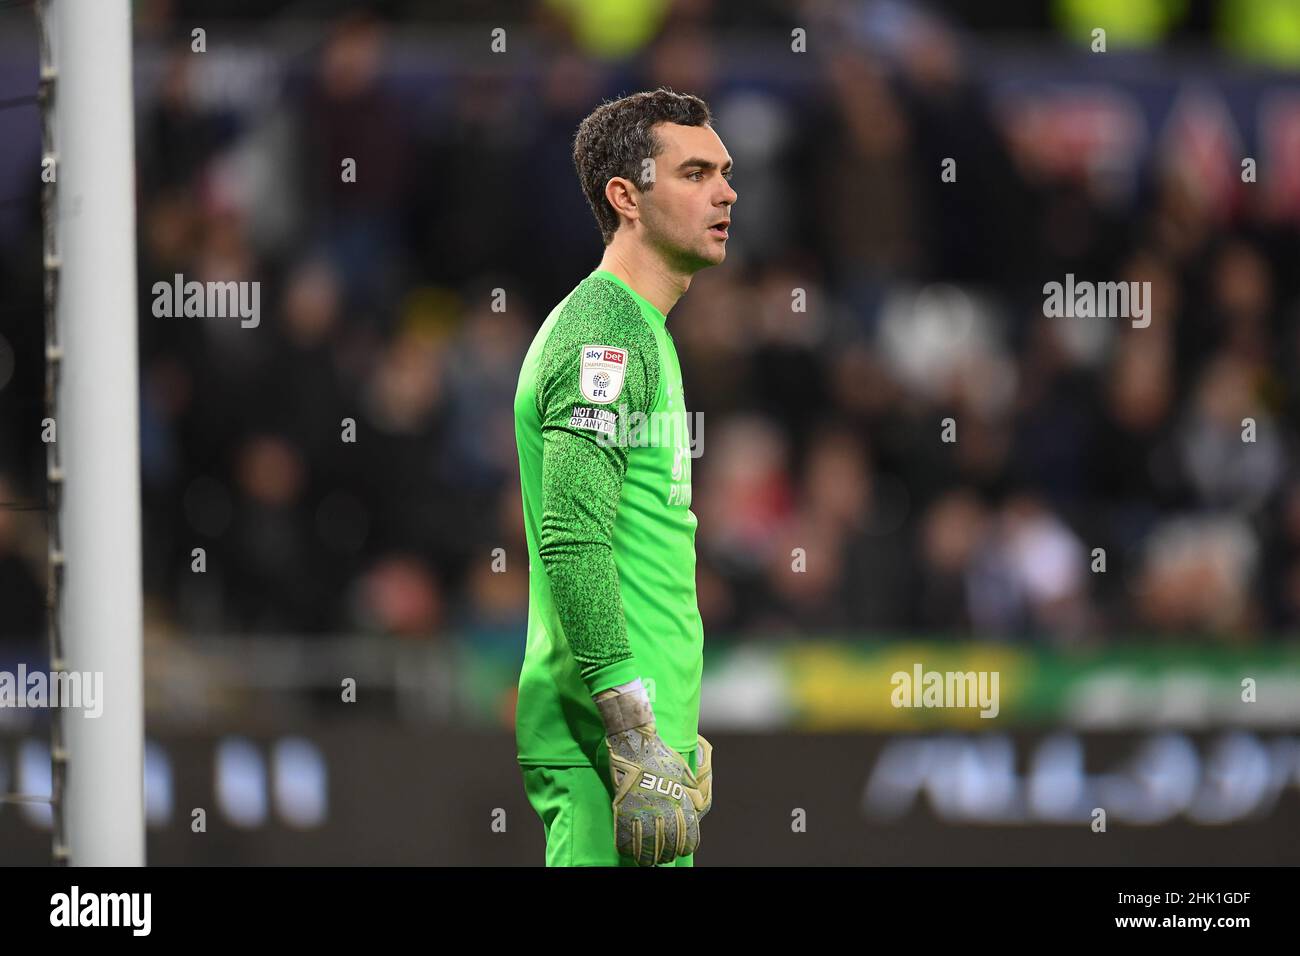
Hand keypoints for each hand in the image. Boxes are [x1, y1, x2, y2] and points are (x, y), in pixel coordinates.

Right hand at [595, 681, 703, 865]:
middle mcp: (663, 808)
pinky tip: (629, 853)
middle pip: (669, 843)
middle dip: (667, 854)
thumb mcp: (683, 770)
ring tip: (647, 860)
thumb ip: (690, 790)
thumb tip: (698, 805)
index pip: (688, 835)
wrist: (635, 744)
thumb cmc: (660, 755)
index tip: (682, 850)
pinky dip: (628, 848)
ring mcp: (643, 809)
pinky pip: (626, 835)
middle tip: (663, 857)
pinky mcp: (624, 807)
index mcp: (679, 800)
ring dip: (648, 855)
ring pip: (648, 844)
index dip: (686, 846)